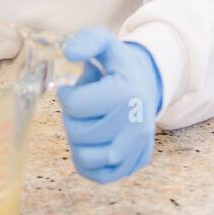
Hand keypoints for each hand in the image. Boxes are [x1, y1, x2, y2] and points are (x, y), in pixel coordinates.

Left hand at [57, 27, 162, 183]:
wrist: (146, 86)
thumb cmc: (119, 66)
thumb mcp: (106, 43)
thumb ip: (87, 40)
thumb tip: (69, 53)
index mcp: (128, 94)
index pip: (75, 105)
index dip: (67, 95)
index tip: (75, 88)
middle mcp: (137, 125)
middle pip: (78, 132)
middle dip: (71, 116)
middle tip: (82, 105)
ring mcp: (136, 149)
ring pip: (84, 157)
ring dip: (77, 139)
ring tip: (87, 122)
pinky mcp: (132, 166)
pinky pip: (94, 174)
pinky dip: (85, 159)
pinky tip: (92, 140)